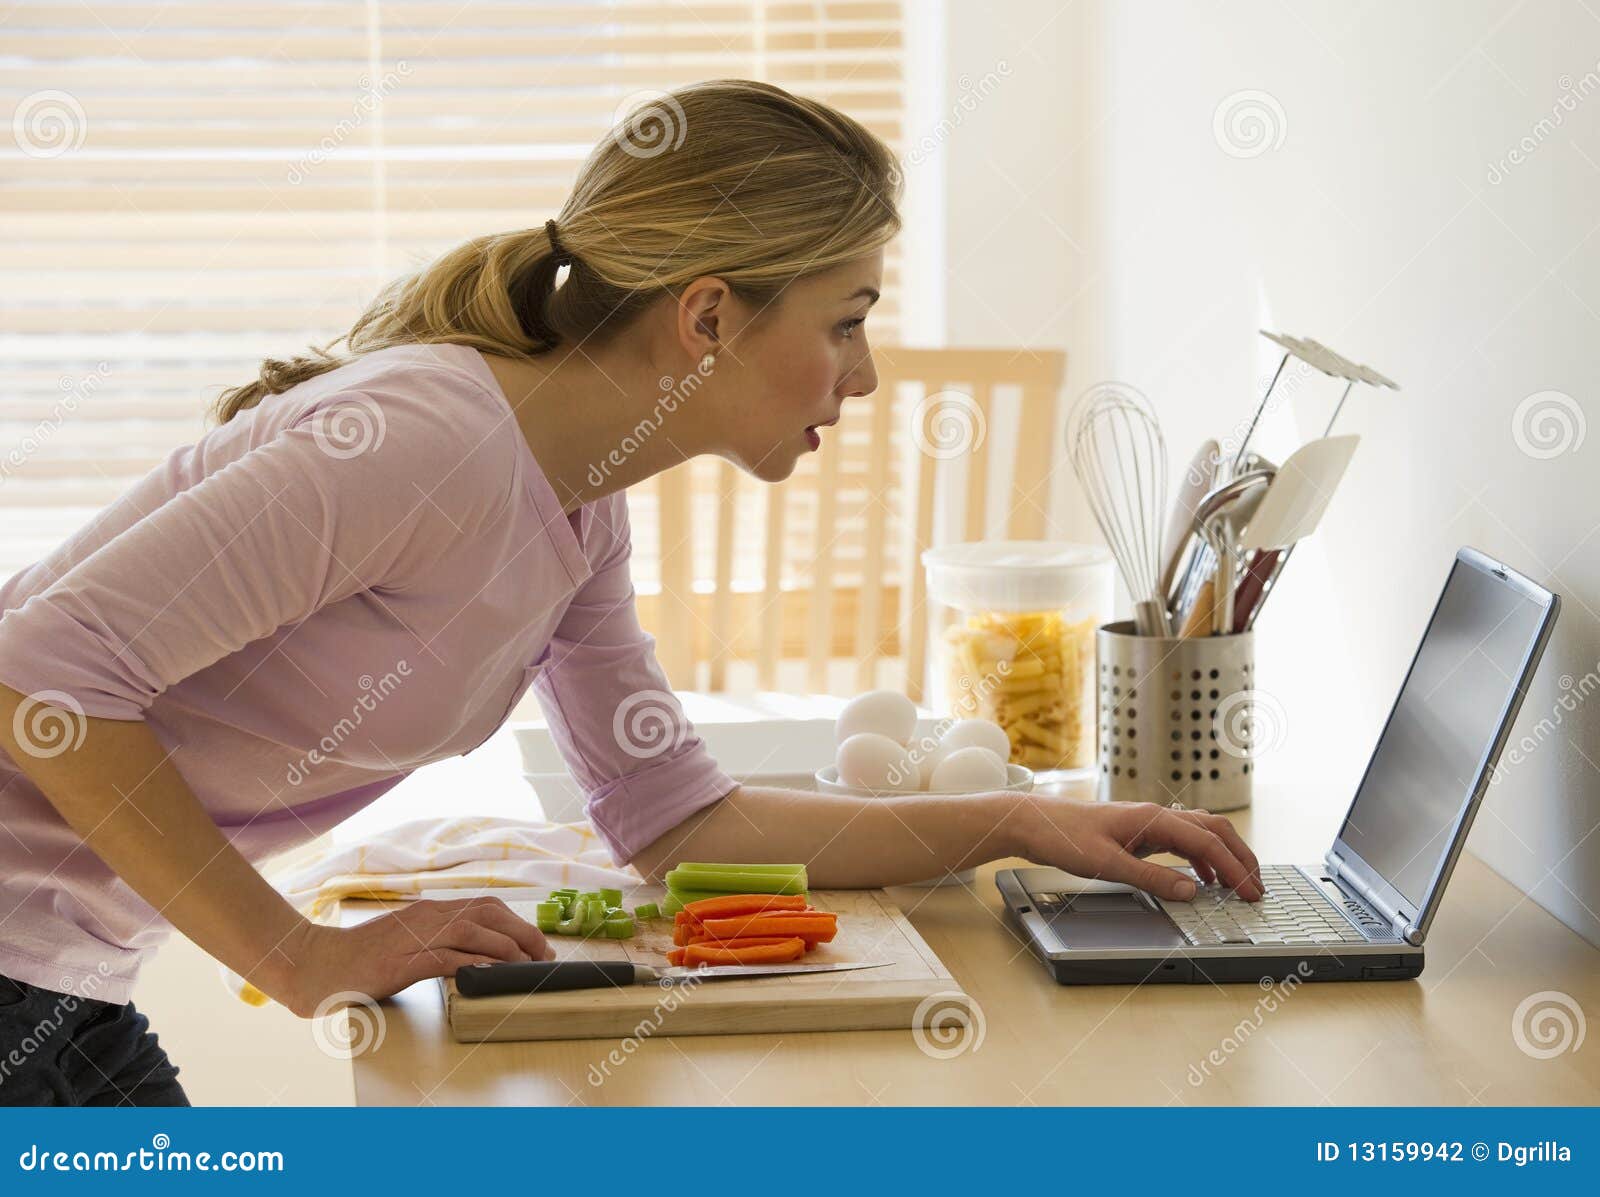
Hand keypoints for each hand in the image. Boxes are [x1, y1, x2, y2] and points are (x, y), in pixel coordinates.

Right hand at [274, 896, 555, 1017]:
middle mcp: (426, 917)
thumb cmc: (361, 957)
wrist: (316, 964)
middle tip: (543, 954)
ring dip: (506, 947)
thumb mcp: (406, 941)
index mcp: (429, 911)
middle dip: (523, 932)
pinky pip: (445, 958)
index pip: (485, 905)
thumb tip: (476, 954)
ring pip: (472, 931)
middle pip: (487, 913)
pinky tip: (491, 971)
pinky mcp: (400, 961)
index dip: (517, 922)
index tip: (537, 942)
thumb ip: (437, 941)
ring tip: (526, 964)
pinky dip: (472, 962)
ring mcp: (413, 938)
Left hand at [1014, 797, 1262, 901]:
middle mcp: (1156, 816)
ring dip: (1224, 856)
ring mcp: (1149, 822)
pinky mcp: (1139, 832)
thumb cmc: (1064, 837)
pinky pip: (1182, 841)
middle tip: (1257, 888)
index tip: (1250, 892)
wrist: (1034, 822)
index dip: (1234, 869)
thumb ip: (1150, 878)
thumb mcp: (1106, 864)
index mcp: (1153, 819)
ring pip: (1201, 833)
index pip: (1208, 842)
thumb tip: (1191, 890)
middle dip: (1240, 858)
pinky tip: (1202, 877)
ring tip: (1238, 884)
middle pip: (1214, 831)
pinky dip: (1201, 857)